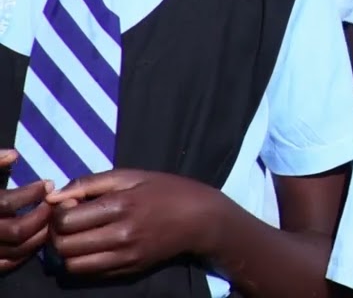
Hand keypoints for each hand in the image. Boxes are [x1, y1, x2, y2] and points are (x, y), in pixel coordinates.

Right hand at [0, 150, 52, 272]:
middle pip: (17, 230)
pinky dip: (26, 253)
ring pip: (16, 250)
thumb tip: (14, 154)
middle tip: (53, 204)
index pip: (7, 202)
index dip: (32, 192)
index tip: (48, 184)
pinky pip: (8, 264)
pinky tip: (35, 237)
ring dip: (40, 234)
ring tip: (49, 218)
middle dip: (42, 216)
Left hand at [45, 169, 224, 276]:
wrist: (201, 218)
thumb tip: (54, 197)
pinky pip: (91, 273)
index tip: (69, 205)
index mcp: (121, 205)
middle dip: (57, 233)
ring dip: (67, 252)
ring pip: (73, 265)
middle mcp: (121, 235)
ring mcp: (125, 256)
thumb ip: (89, 183)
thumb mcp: (131, 176)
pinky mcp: (129, 270)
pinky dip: (83, 262)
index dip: (58, 213)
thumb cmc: (166, 190)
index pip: (66, 220)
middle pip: (64, 246)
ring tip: (78, 237)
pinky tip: (93, 246)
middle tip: (68, 223)